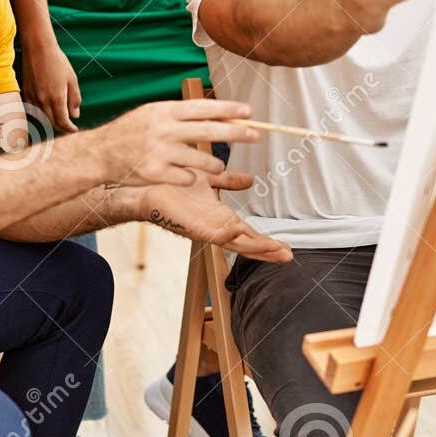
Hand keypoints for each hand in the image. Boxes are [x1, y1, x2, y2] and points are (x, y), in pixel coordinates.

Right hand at [21, 33, 81, 132]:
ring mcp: (32, 97)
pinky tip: (46, 110)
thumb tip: (75, 115)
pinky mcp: (25, 92)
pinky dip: (40, 114)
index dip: (69, 128)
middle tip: (68, 126)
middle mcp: (43, 100)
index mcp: (56, 98)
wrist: (38, 48)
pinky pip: (33, 110)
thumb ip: (74, 99)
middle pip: (52, 123)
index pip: (63, 122)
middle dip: (61, 127)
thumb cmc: (58, 62)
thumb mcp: (72, 79)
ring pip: (41, 118)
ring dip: (51, 121)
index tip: (74, 129)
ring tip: (58, 119)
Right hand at [90, 99, 259, 186]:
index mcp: (164, 111)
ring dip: (214, 165)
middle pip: (208, 131)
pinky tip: (183, 175)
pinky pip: (186, 178)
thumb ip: (181, 114)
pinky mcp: (156, 173)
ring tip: (217, 166)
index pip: (203, 108)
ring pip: (201, 160)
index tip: (248, 111)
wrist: (101, 153)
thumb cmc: (131, 131)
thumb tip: (218, 115)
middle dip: (236, 133)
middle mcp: (163, 129)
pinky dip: (190, 178)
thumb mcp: (153, 113)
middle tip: (255, 134)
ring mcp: (160, 152)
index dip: (228, 110)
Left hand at [137, 177, 290, 262]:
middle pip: (247, 244)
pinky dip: (228, 236)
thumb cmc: (174, 185)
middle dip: (268, 250)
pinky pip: (214, 235)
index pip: (249, 233)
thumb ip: (229, 181)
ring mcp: (205, 230)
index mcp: (221, 219)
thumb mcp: (209, 180)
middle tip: (288, 256)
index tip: (287, 247)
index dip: (267, 241)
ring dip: (256, 247)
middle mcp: (216, 227)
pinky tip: (241, 235)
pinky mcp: (193, 228)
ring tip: (276, 251)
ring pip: (236, 243)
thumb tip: (250, 180)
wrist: (147, 186)